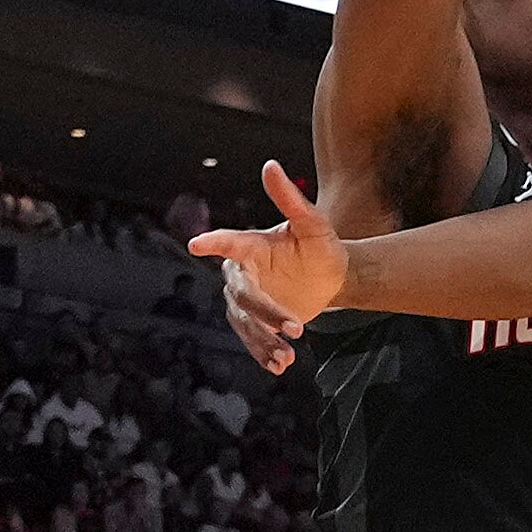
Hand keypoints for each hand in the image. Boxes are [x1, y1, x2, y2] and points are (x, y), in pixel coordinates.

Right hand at [187, 161, 347, 376]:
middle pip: (244, 295)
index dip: (214, 242)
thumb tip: (270, 165)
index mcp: (250, 247)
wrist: (332, 276)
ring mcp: (246, 300)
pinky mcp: (254, 322)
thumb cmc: (320, 245)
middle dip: (267, 313)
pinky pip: (252, 339)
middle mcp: (242, 274)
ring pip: (245, 323)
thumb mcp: (314, 224)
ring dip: (263, 341)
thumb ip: (291, 199)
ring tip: (287, 356)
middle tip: (296, 327)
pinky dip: (264, 353)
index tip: (198, 244)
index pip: (229, 242)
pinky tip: (280, 367)